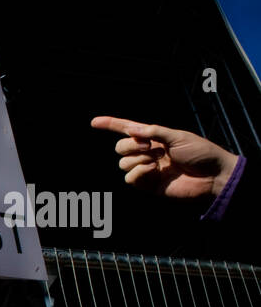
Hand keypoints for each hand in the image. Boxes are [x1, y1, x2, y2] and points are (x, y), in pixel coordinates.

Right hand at [91, 116, 238, 199]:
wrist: (212, 176)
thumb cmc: (200, 153)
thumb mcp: (178, 136)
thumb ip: (154, 132)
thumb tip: (131, 129)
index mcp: (154, 138)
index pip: (128, 130)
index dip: (111, 125)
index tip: (94, 122)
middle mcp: (147, 153)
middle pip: (120, 147)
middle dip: (130, 145)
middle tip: (149, 147)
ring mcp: (146, 169)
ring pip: (122, 163)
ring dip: (137, 159)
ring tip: (156, 161)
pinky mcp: (147, 184)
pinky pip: (129, 178)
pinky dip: (138, 173)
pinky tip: (153, 171)